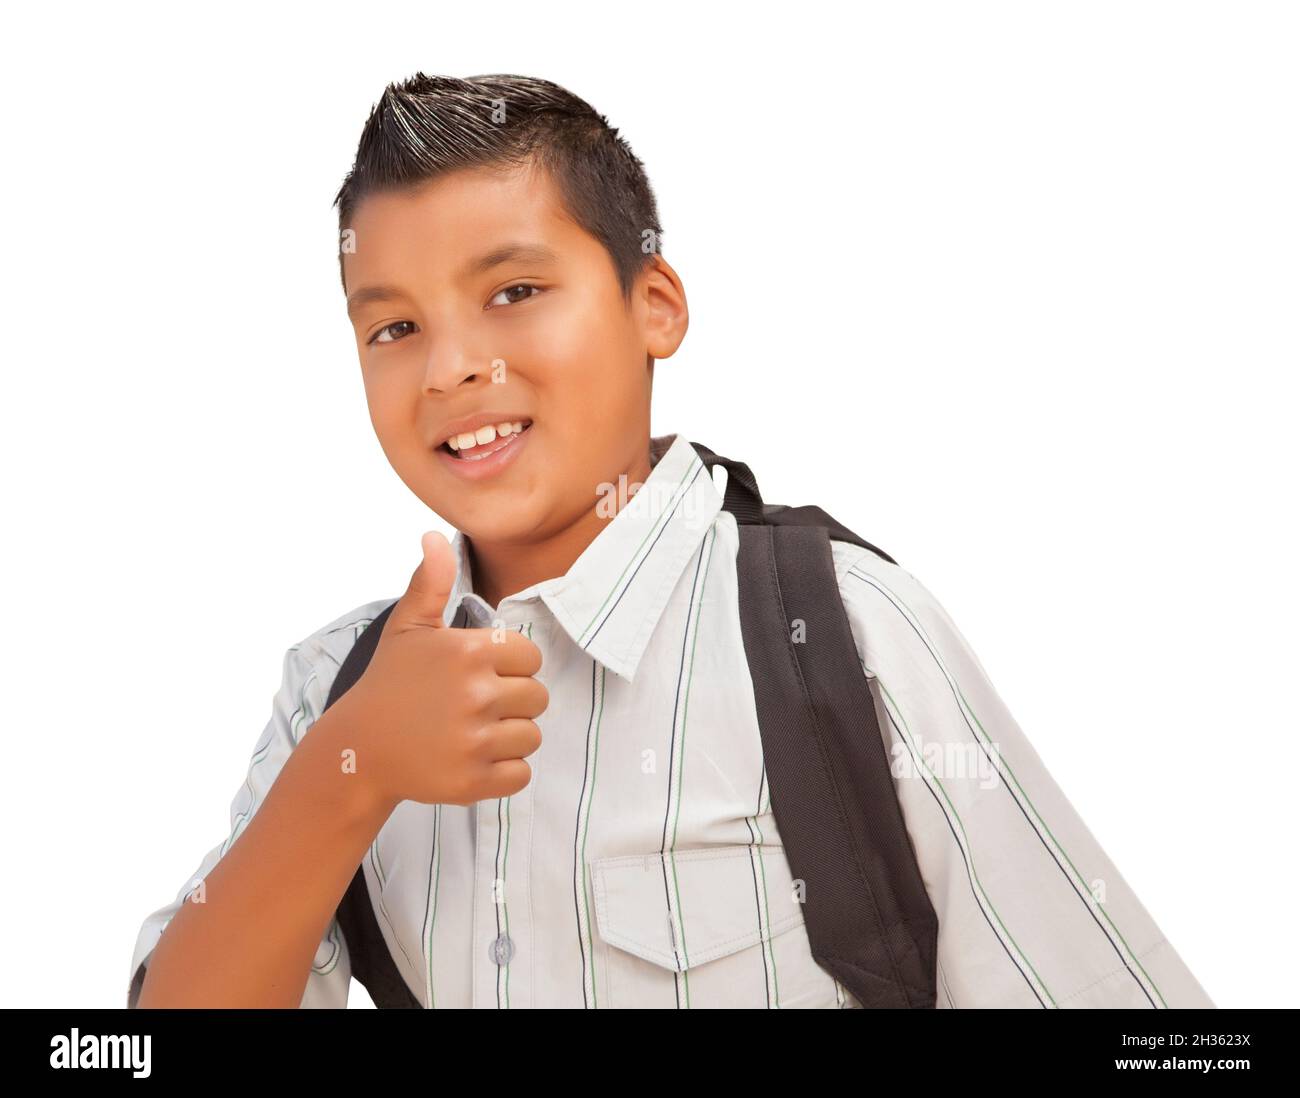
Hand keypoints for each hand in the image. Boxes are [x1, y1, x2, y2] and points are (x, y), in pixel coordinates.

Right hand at [321, 531, 546, 808]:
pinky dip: (504, 771)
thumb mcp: (408, 628)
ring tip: (471, 732)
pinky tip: (473, 759)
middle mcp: (476, 695)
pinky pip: (521, 774)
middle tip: (474, 706)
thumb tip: (434, 537)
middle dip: (513, 702)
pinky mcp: (473, 781)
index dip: (511, 666)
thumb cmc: (391, 684)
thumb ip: (431, 582)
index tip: (480, 674)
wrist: (359, 749)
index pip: (530, 657)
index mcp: (468, 653)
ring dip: (509, 737)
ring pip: (532, 736)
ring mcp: (475, 741)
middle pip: (538, 697)